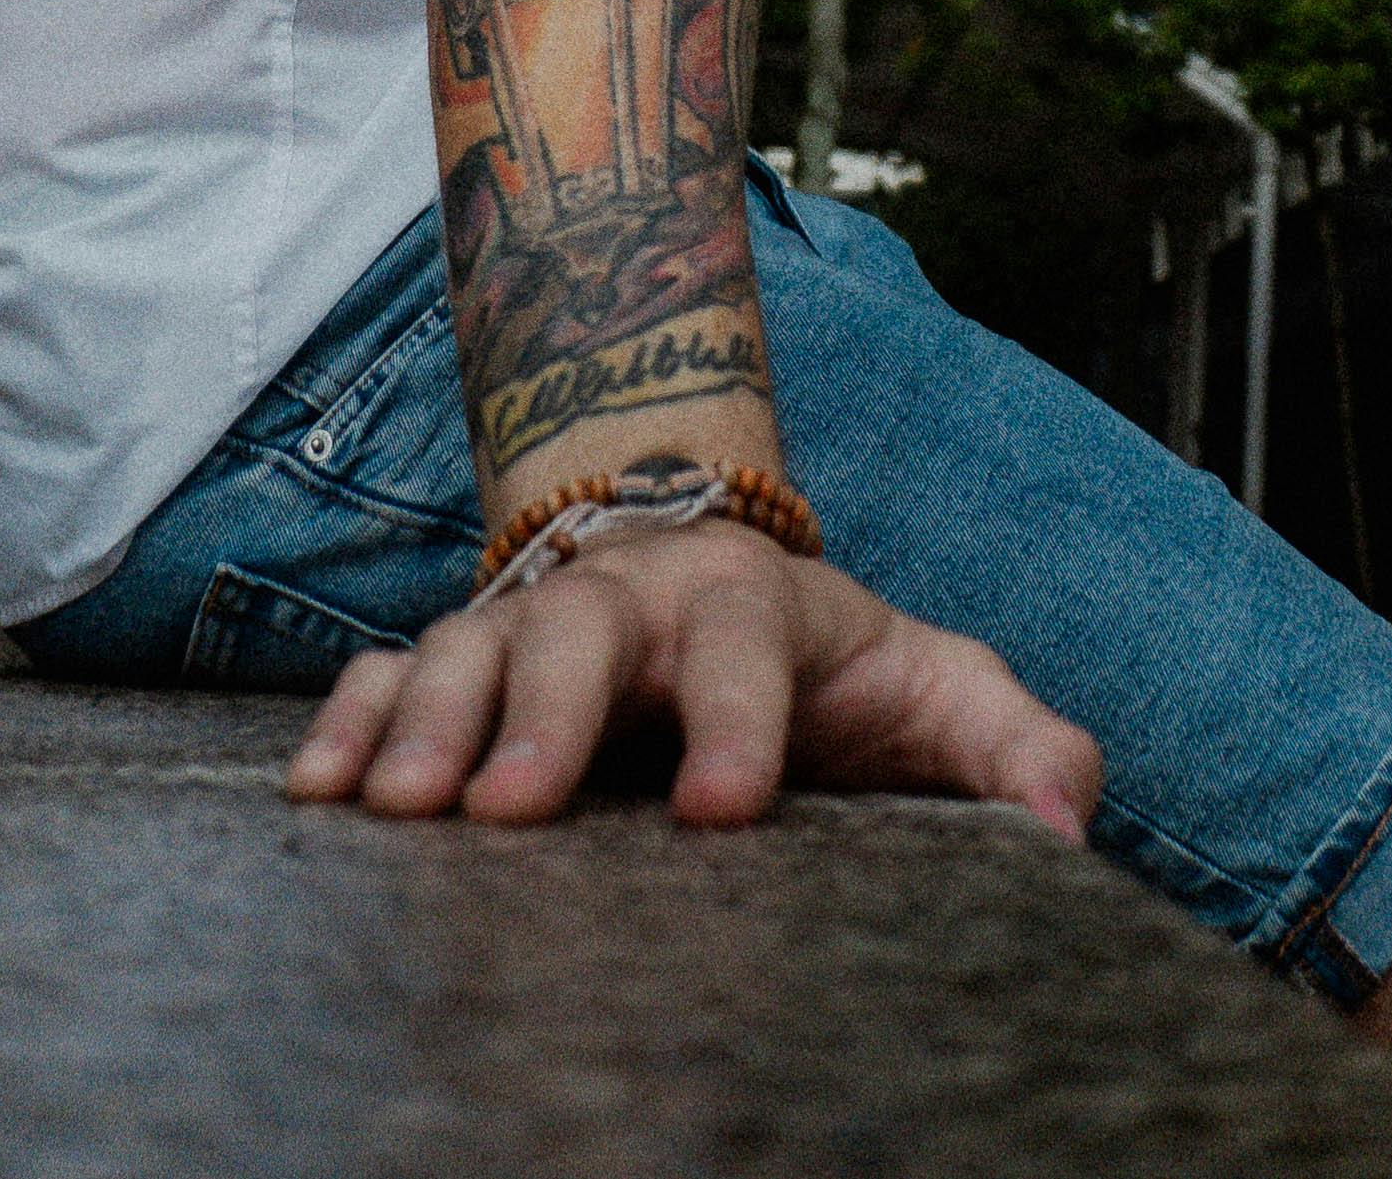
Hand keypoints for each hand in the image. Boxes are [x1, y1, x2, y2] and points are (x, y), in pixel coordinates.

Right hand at [283, 522, 1098, 839]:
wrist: (718, 572)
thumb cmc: (834, 664)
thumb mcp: (939, 688)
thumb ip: (1016, 741)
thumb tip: (1073, 819)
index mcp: (752, 598)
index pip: (745, 641)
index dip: (735, 720)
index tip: (723, 809)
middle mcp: (629, 595)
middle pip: (580, 630)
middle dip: (544, 712)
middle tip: (511, 807)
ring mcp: (536, 621)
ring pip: (471, 645)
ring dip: (430, 720)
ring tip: (392, 806)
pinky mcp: (468, 658)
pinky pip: (394, 673)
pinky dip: (352, 720)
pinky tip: (318, 791)